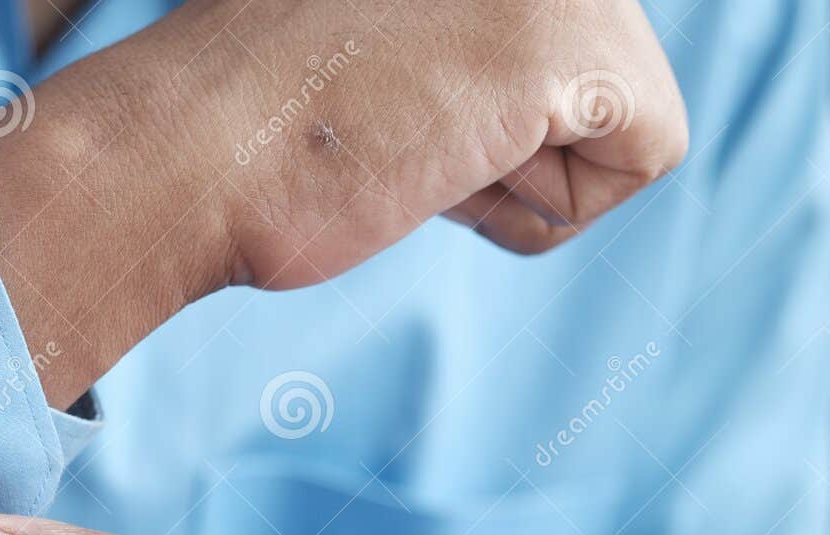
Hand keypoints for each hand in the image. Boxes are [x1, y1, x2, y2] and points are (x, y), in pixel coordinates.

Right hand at [0, 0, 687, 405]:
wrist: (179, 155)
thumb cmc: (243, 125)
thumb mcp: (380, 35)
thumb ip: (461, 32)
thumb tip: (526, 94)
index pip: (554, 38)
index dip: (490, 103)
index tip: (388, 102)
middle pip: (605, 67)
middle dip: (515, 135)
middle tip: (395, 126)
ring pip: (630, 112)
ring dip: (523, 172)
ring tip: (410, 141)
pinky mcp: (567, 38)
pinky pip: (649, 153)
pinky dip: (546, 206)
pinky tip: (443, 172)